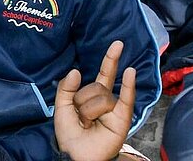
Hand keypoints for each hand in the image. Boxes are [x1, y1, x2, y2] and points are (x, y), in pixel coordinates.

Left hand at [54, 40, 137, 160]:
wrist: (76, 154)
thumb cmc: (70, 134)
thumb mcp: (61, 107)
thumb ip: (66, 87)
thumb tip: (78, 70)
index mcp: (93, 96)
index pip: (103, 74)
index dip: (110, 59)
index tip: (118, 43)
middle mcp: (107, 100)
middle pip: (96, 85)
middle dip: (83, 99)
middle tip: (80, 117)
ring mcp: (116, 109)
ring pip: (101, 96)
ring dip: (88, 110)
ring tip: (87, 124)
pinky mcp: (122, 119)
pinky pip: (125, 99)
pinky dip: (128, 86)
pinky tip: (131, 72)